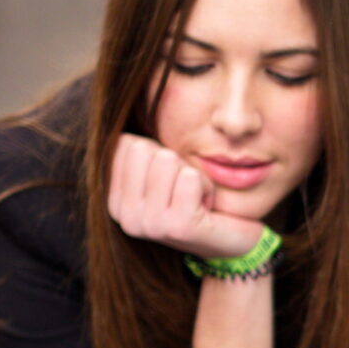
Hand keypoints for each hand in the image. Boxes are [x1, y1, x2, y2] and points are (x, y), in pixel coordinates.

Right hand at [107, 134, 265, 262]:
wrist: (232, 242)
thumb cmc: (196, 200)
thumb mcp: (161, 172)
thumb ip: (139, 150)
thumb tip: (118, 106)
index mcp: (115, 201)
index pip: (127, 144)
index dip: (157, 153)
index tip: (169, 182)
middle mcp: (126, 216)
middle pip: (147, 150)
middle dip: (176, 163)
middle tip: (186, 192)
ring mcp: (149, 224)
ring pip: (168, 160)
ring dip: (193, 175)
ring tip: (196, 199)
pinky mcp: (177, 227)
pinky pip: (191, 178)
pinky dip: (206, 186)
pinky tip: (207, 207)